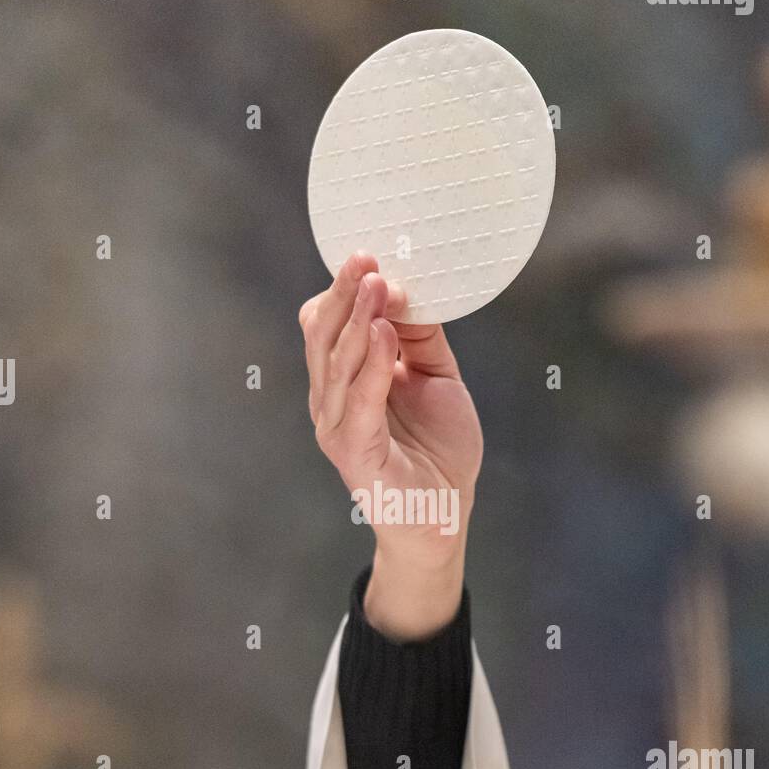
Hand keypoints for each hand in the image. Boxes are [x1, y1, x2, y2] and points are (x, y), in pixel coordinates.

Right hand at [299, 252, 482, 637]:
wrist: (445, 515)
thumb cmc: (437, 449)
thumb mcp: (435, 377)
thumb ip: (420, 336)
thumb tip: (406, 288)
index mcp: (345, 378)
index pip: (329, 322)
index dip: (346, 288)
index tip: (371, 253)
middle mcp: (331, 398)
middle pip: (323, 333)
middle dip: (344, 293)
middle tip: (365, 258)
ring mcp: (337, 426)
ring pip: (334, 361)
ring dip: (355, 319)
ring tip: (377, 285)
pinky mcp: (353, 452)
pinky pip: (358, 401)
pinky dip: (369, 366)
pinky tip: (383, 335)